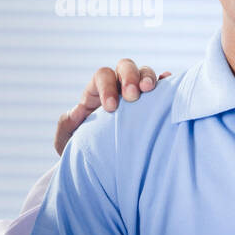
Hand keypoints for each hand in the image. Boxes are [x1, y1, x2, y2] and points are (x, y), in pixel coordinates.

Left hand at [54, 59, 171, 155]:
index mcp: (96, 92)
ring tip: (150, 89)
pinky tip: (169, 82)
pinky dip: (165, 82)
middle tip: (133, 96)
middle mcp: (118, 88)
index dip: (107, 87)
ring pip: (144, 73)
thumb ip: (66, 126)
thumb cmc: (83, 151)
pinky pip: (161, 86)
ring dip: (148, 78)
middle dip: (129, 77)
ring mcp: (137, 94)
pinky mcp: (153, 104)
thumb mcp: (67, 142)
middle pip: (124, 67)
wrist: (102, 167)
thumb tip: (77, 112)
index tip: (111, 108)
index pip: (102, 76)